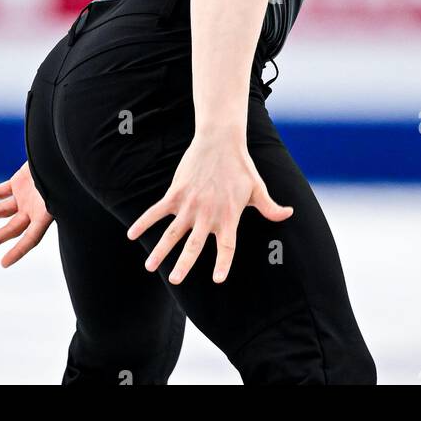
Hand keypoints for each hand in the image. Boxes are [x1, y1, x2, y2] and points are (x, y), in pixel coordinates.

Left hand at [0, 161, 53, 266]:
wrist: (61, 152)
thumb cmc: (65, 168)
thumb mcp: (62, 186)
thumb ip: (53, 197)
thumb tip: (54, 202)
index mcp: (46, 214)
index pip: (32, 238)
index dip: (19, 251)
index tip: (3, 263)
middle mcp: (34, 209)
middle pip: (12, 228)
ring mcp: (24, 197)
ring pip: (1, 210)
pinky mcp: (18, 184)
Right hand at [126, 132, 292, 284]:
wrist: (220, 140)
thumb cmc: (241, 166)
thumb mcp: (258, 188)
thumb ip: (270, 207)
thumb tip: (289, 214)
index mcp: (228, 217)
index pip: (227, 247)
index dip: (223, 263)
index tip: (218, 278)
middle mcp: (207, 214)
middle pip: (194, 246)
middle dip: (184, 264)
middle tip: (176, 280)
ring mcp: (190, 204)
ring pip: (172, 233)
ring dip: (160, 251)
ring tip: (150, 267)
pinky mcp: (176, 193)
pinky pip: (156, 211)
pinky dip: (144, 222)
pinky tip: (131, 235)